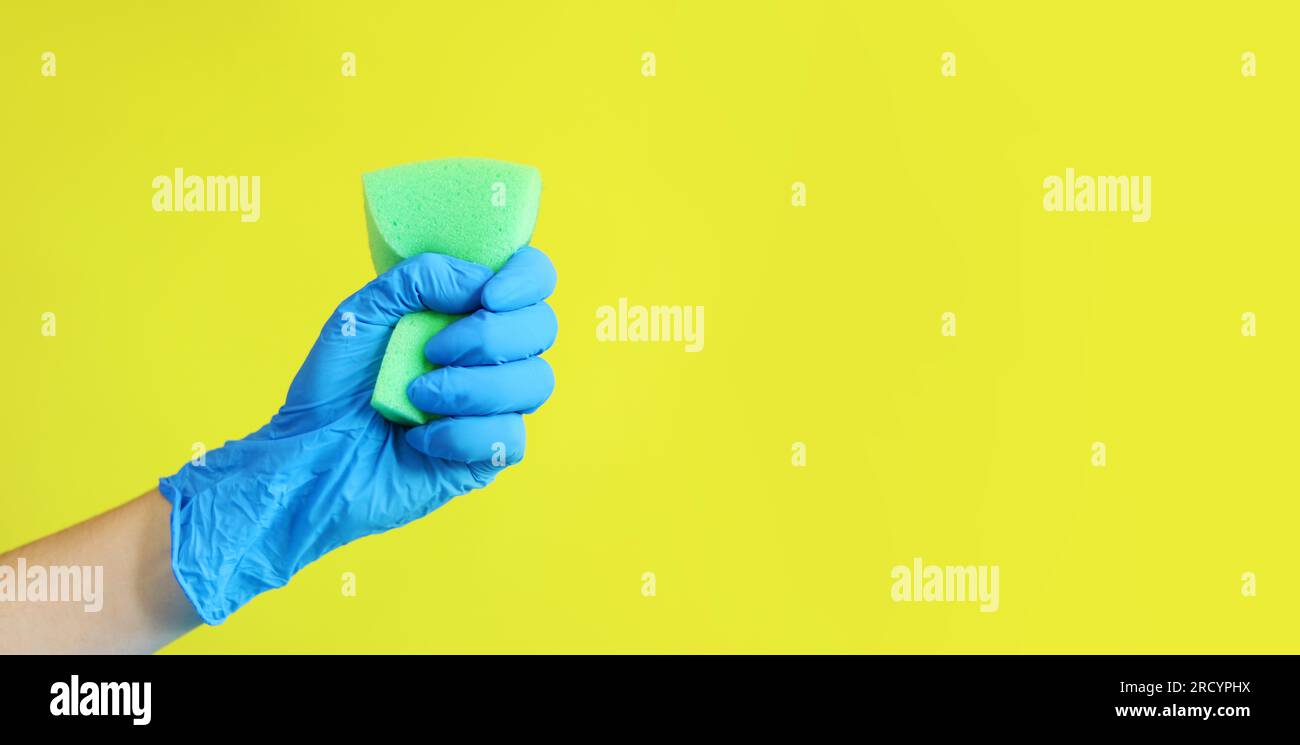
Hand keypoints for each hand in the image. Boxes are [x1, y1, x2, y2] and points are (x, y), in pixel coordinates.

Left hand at [160, 248, 557, 623]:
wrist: (310, 457)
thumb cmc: (335, 386)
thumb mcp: (364, 313)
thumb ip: (418, 279)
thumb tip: (478, 280)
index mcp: (470, 312)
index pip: (535, 279)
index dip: (526, 281)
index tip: (486, 297)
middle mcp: (493, 356)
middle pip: (542, 328)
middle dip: (487, 337)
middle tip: (430, 352)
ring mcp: (496, 406)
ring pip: (534, 383)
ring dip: (470, 387)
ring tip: (415, 396)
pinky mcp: (490, 456)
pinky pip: (510, 437)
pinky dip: (459, 436)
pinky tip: (419, 438)